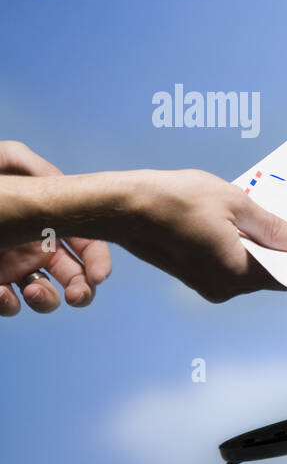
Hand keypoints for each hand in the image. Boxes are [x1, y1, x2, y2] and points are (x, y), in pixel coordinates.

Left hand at [0, 141, 112, 316]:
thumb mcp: (3, 160)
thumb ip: (34, 166)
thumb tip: (65, 189)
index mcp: (44, 222)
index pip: (86, 245)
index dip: (99, 261)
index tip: (98, 275)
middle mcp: (32, 249)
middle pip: (74, 278)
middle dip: (82, 290)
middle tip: (77, 295)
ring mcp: (9, 270)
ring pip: (44, 297)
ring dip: (47, 300)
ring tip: (33, 291)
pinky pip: (5, 303)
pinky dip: (7, 303)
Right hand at [115, 169, 286, 302]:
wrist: (123, 207)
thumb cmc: (177, 199)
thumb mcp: (235, 203)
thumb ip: (273, 227)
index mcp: (237, 273)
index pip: (286, 276)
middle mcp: (224, 288)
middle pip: (269, 274)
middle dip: (285, 252)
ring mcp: (207, 285)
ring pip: (249, 270)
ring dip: (262, 249)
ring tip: (274, 220)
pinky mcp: (195, 277)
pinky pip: (230, 267)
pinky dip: (242, 250)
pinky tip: (246, 226)